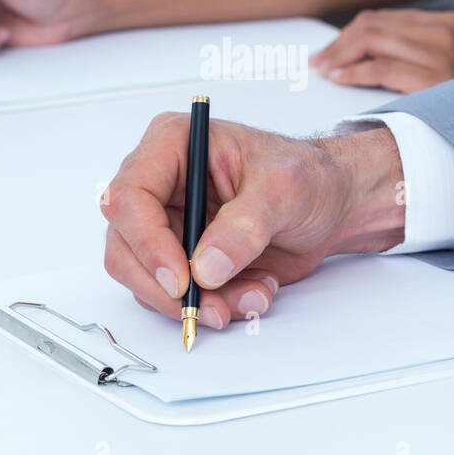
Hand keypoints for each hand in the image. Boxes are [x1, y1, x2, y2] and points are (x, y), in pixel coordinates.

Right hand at [101, 119, 405, 329]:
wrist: (329, 205)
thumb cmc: (306, 176)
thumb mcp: (284, 189)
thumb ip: (246, 224)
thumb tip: (206, 267)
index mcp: (172, 145)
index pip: (129, 196)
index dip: (147, 242)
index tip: (182, 279)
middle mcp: (159, 184)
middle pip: (125, 246)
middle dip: (168, 287)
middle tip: (212, 308)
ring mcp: (166, 224)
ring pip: (147, 279)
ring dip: (199, 301)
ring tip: (254, 294)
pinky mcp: (180, 258)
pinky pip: (175, 296)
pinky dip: (214, 305)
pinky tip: (254, 291)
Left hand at [309, 9, 453, 92]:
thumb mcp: (447, 67)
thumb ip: (413, 53)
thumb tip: (362, 51)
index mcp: (448, 24)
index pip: (383, 20)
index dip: (348, 36)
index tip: (328, 53)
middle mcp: (446, 31)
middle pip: (373, 26)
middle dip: (338, 45)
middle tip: (318, 63)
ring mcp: (443, 53)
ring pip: (372, 40)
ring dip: (340, 57)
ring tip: (325, 72)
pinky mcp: (436, 78)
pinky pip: (381, 67)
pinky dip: (354, 73)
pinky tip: (339, 80)